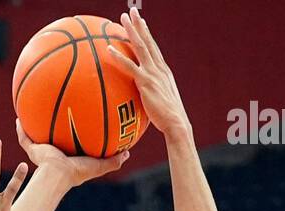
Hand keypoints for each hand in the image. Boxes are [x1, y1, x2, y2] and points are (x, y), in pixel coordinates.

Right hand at [15, 118, 129, 186]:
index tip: (75, 120)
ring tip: (31, 108)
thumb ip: (113, 160)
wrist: (58, 175)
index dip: (72, 131)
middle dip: (52, 124)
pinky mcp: (32, 150)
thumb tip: (127, 153)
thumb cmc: (78, 172)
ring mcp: (42, 151)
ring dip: (33, 123)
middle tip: (53, 107)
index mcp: (69, 156)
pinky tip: (18, 117)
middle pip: (52, 134)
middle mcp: (54, 152)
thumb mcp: (99, 165)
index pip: (71, 141)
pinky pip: (24, 137)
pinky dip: (20, 128)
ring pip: (35, 134)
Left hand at [107, 5, 190, 141]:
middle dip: (139, 25)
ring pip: (139, 47)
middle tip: (131, 12)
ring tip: (121, 19)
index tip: (142, 23)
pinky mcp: (145, 82)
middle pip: (147, 41)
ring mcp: (152, 73)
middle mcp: (159, 68)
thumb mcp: (162, 103)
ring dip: (130, 31)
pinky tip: (108, 49)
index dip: (147, 34)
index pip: (154, 48)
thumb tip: (146, 99)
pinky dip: (118, 56)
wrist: (176, 123)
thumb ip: (153, 95)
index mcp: (163, 71)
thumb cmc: (168, 119)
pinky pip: (129, 66)